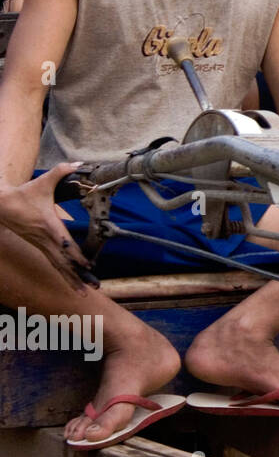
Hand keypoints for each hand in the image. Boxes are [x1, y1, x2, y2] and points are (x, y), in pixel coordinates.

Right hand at [0, 163, 94, 293]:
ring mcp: (41, 245)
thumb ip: (62, 171)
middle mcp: (45, 239)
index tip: (88, 266)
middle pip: (64, 261)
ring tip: (85, 293)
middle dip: (78, 275)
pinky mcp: (40, 246)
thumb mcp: (43, 181)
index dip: (76, 255)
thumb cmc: (25, 193)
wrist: (1, 204)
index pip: (64, 243)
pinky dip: (65, 274)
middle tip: (92, 288)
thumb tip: (78, 163)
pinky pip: (54, 263)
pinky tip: (74, 284)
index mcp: (49, 225)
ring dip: (72, 280)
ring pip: (59, 266)